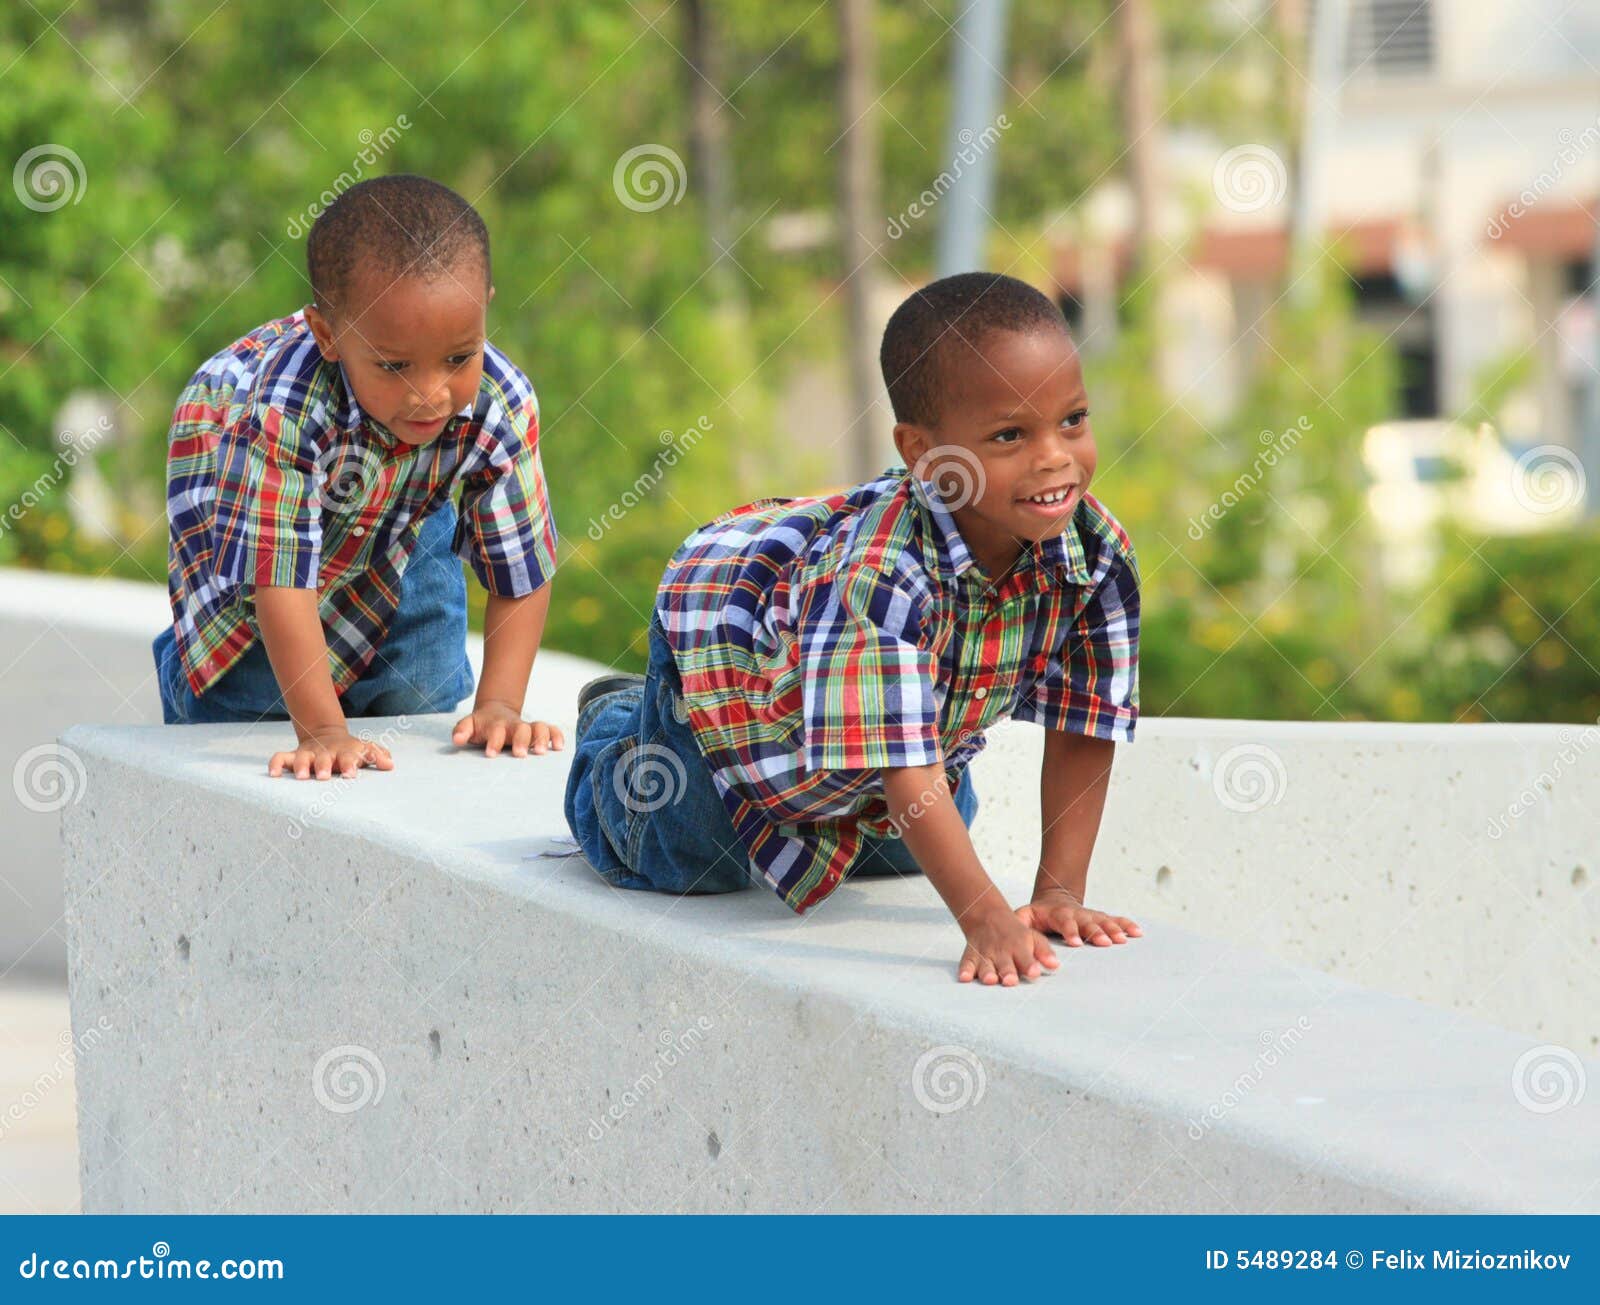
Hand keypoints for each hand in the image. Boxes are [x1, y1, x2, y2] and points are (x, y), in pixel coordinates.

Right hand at [268, 728, 393, 779]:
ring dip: (301, 766)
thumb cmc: (351, 750)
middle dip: (323, 766)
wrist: (327, 735)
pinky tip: (273, 775)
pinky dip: (275, 764)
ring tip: (301, 777)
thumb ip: (378, 755)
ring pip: (302, 758)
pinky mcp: (293, 756)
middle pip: (324, 758)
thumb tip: (390, 764)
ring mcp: (309, 754)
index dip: (350, 764)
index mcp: (346, 751)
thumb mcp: (366, 749)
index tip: (350, 774)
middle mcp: (326, 752)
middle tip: (324, 776)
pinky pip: (280, 758)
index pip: (350, 756)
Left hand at [451, 700, 564, 757]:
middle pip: (521, 728)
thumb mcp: (469, 725)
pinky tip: (559, 747)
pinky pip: (552, 729)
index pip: (496, 731)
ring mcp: (528, 727)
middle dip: (521, 740)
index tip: (491, 754)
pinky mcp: (539, 731)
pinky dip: (557, 736)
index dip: (494, 741)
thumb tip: (456, 740)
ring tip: (541, 753)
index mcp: (496, 725)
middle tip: (519, 755)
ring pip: (539, 727)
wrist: (496, 711)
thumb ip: (462, 731)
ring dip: (542, 738)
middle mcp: (514, 725)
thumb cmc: (481, 725)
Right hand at [957, 905, 1060, 986]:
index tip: (1034, 972)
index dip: (1029, 965)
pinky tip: (964, 978)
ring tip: (990, 980)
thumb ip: (1044, 952)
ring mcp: (985, 954)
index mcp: (1019, 947)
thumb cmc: (1014, 933)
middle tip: (1010, 981)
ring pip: (986, 964)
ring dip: (987, 972)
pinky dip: (965, 970)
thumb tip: (1055, 965)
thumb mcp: (1033, 937)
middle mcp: (1002, 952)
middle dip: (1007, 972)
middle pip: (1005, 964)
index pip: (1026, 958)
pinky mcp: (971, 955)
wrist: (988, 916)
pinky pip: (967, 963)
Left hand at [1017, 888, 1141, 947]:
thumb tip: (1015, 935)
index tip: (1076, 942)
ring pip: (1103, 921)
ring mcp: (1090, 915)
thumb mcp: (1024, 916)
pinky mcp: (1100, 918)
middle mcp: (1077, 914)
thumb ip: (1019, 923)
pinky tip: (1138, 932)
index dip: (1070, 931)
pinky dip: (1126, 925)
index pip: (1064, 921)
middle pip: (1087, 922)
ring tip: (1123, 940)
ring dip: (1113, 930)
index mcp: (1057, 914)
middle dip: (1096, 932)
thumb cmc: (1037, 915)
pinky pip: (1115, 920)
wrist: (1054, 900)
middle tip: (1104, 942)